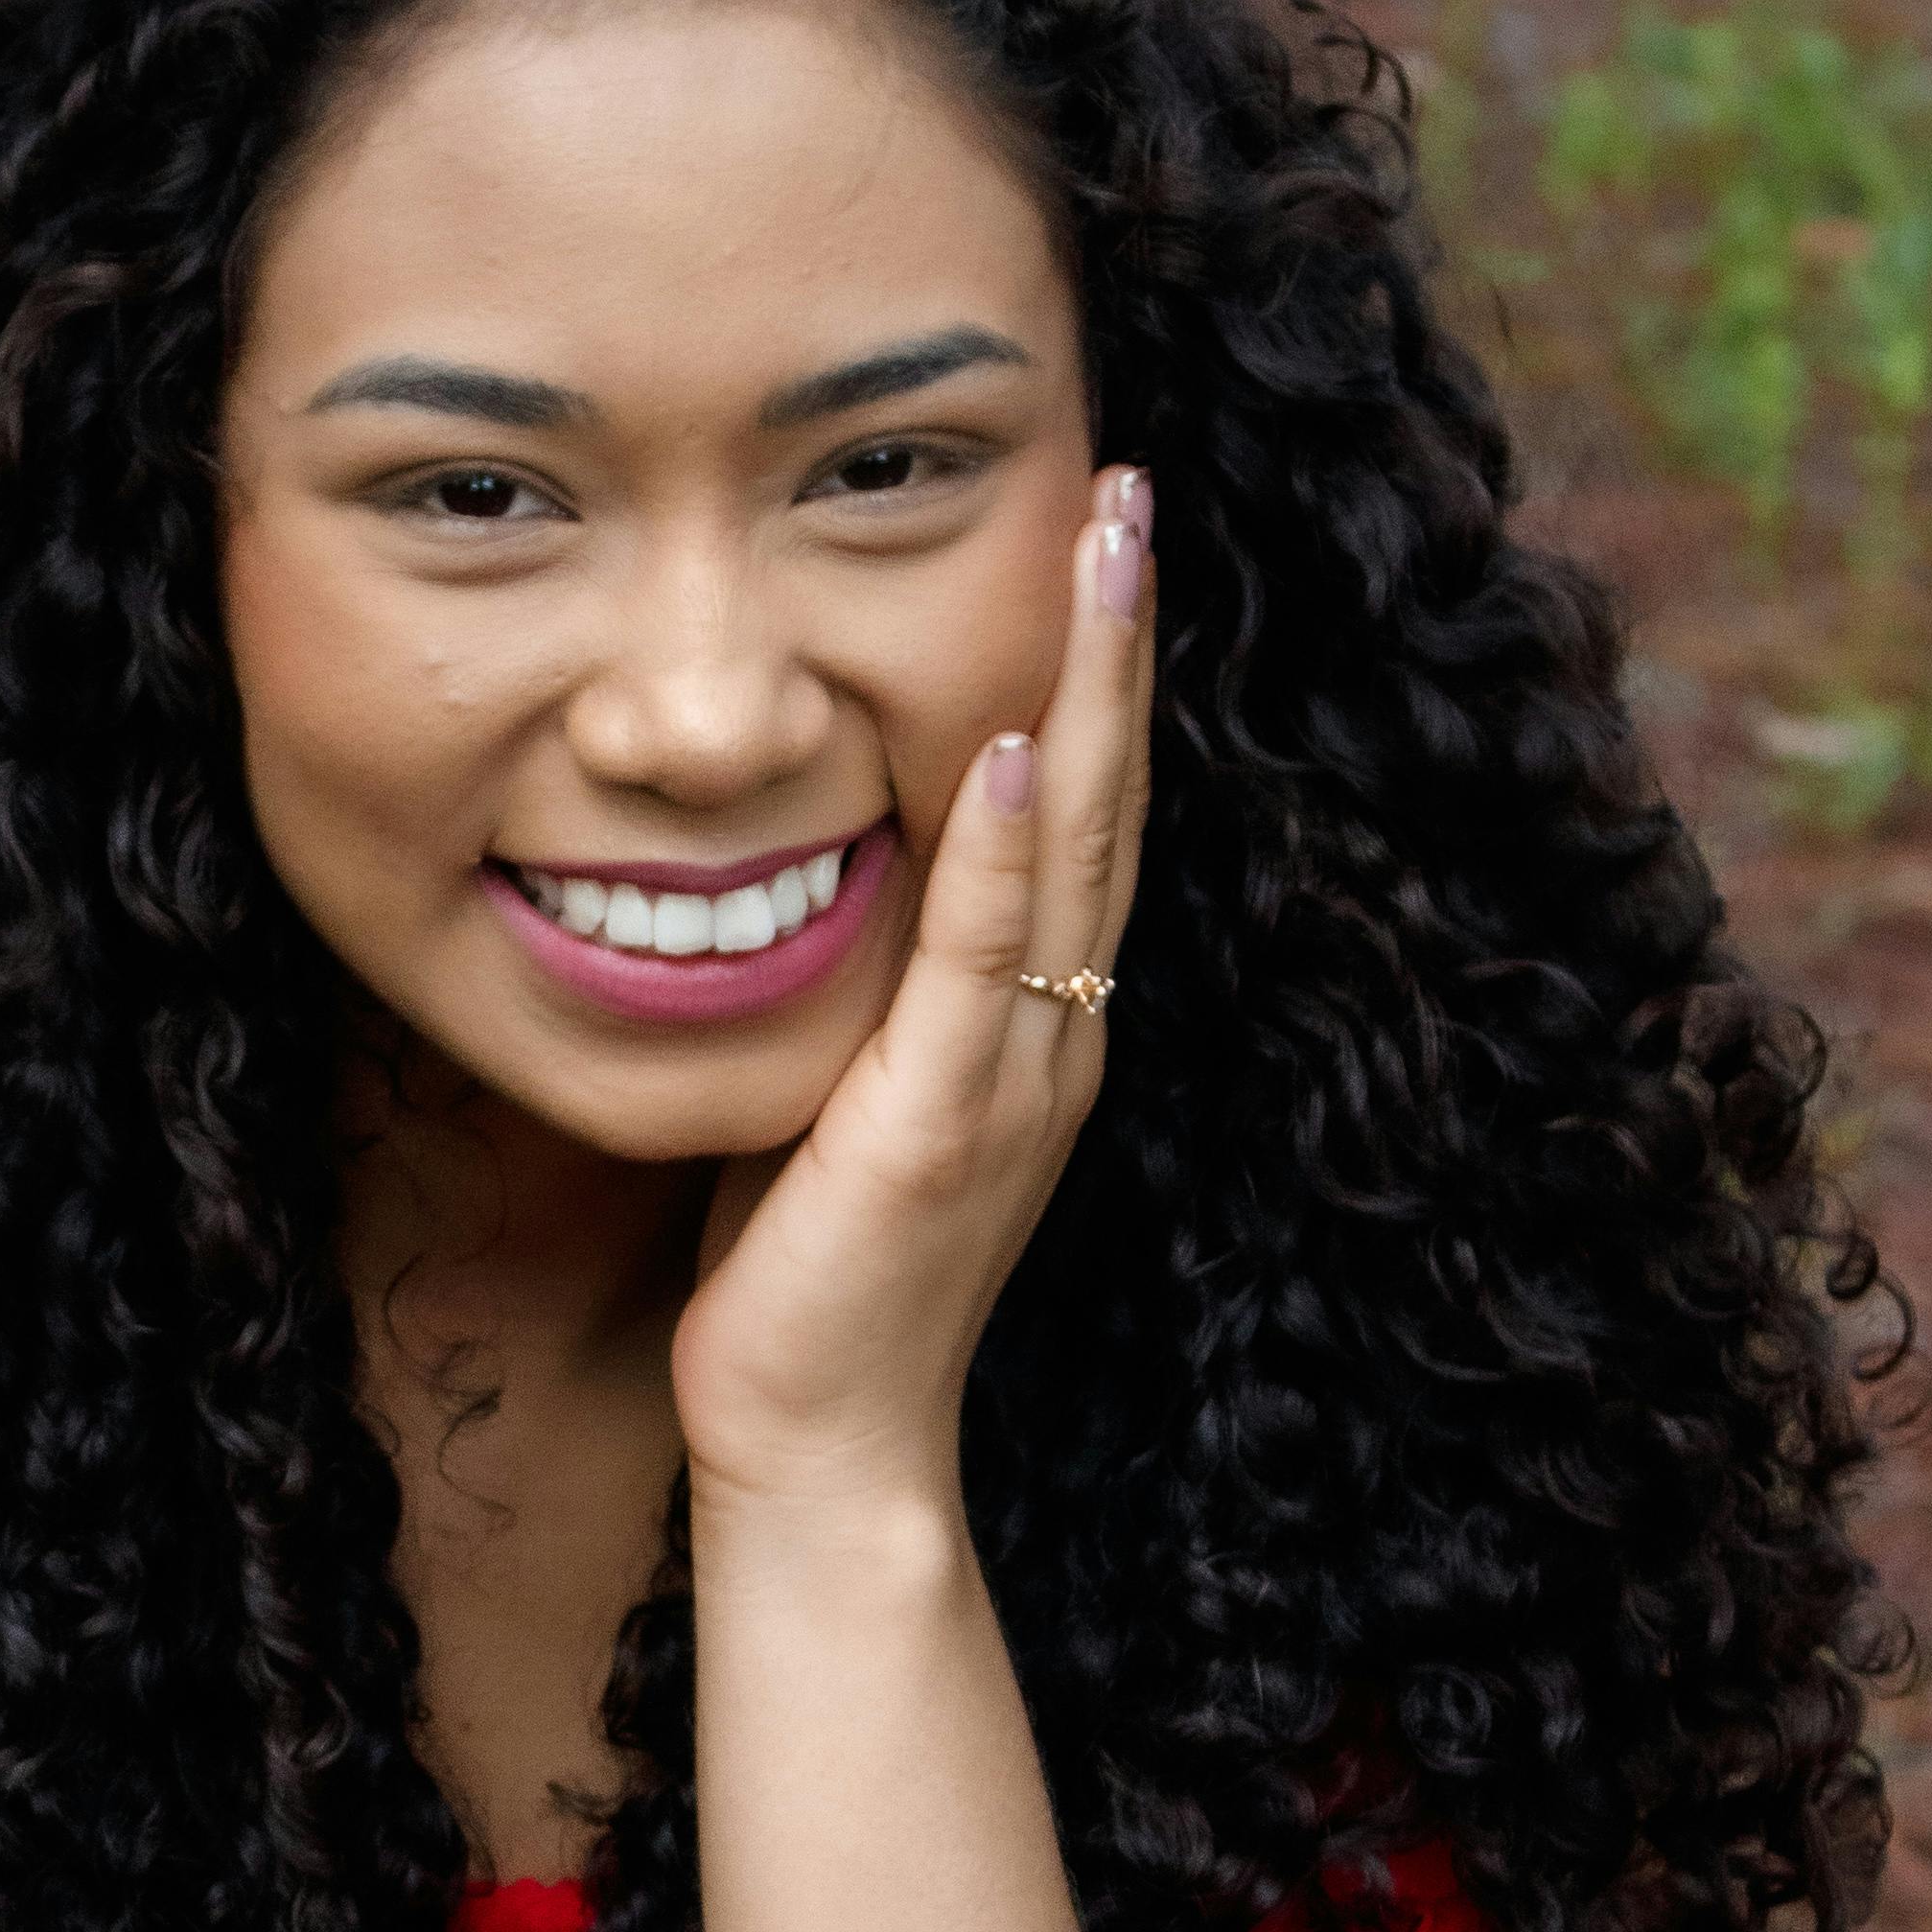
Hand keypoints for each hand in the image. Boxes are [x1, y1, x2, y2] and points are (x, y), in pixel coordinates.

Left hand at [670, 463, 1152, 1517]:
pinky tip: (1004, 744)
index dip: (1094, 671)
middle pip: (1104, 796)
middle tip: (1132, 480)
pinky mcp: (939, 1129)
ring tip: (1105, 544)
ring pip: (1070, 848)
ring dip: (1087, 690)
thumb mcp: (832, 1089)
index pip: (1075, 811)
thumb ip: (853, 987)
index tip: (1097, 530)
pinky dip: (999, 852)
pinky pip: (982, 965)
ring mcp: (1012, 1078)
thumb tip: (799, 870)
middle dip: (1118, 633)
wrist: (819, 1451)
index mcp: (1030, 1021)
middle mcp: (1051, 1033)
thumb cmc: (805, 1280)